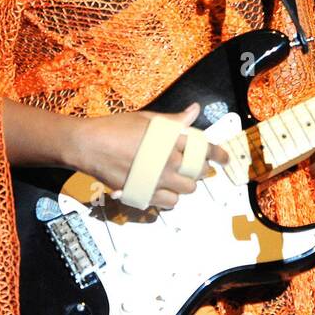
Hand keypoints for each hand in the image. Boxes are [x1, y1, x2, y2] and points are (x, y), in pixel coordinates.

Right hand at [70, 102, 228, 208]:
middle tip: (195, 166)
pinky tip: (163, 188)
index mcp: (170, 139)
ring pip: (187, 191)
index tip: (225, 159)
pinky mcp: (144, 193)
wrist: (88, 145)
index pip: (204, 148)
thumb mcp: (147, 118)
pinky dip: (170, 197)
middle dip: (201, 170)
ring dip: (186, 185)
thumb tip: (194, 111)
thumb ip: (174, 120)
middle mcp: (167, 161)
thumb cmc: (116, 128)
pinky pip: (169, 203)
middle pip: (199, 172)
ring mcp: (156, 179)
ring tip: (177, 177)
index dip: (219, 154)